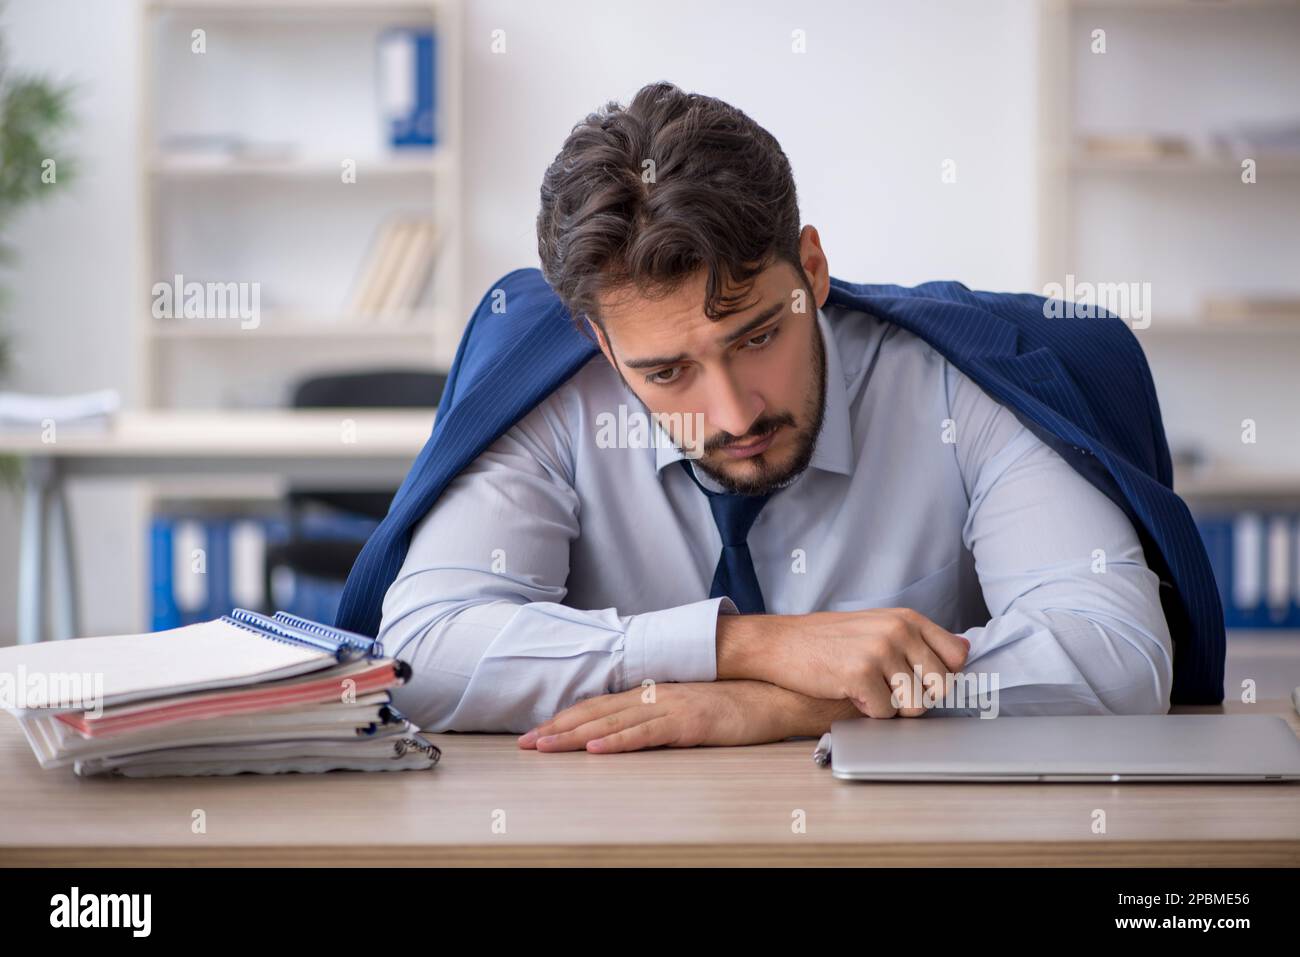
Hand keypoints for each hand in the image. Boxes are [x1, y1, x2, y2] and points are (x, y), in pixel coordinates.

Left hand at [516, 680, 817, 752]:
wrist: (777, 695)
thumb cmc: (738, 703)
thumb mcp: (691, 705)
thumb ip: (661, 712)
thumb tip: (631, 724)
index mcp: (654, 692)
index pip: (601, 704)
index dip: (568, 718)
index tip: (540, 732)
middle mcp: (656, 696)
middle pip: (597, 712)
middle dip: (558, 728)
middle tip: (527, 743)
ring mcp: (672, 708)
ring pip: (613, 723)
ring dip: (575, 736)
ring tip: (546, 747)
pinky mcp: (690, 724)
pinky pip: (647, 734)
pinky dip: (618, 742)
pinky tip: (596, 749)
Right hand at [718, 607, 970, 717]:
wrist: (780, 643)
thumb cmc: (827, 639)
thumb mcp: (877, 626)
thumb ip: (917, 639)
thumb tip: (964, 652)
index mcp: (906, 619)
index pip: (957, 657)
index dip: (944, 678)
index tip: (926, 684)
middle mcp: (898, 631)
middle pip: (940, 687)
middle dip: (917, 699)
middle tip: (888, 692)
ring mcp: (880, 652)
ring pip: (915, 705)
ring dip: (893, 708)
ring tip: (868, 692)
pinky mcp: (860, 675)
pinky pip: (884, 714)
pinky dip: (868, 713)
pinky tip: (850, 695)